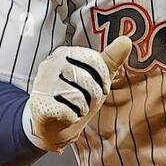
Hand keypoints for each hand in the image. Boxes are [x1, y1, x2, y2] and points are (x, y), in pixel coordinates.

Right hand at [23, 36, 132, 153]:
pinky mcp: (39, 104)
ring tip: (76, 108)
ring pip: (76, 96)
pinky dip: (72, 117)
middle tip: (87, 101)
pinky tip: (67, 115)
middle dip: (94, 95)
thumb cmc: (76, 96)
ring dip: (82, 107)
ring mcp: (42, 83)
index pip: (93, 59)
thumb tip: (126, 40)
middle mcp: (50, 64)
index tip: (103, 88)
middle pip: (86, 78)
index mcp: (65, 53)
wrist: (52, 125)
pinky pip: (66, 111)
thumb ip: (110, 60)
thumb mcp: (96, 78)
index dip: (103, 77)